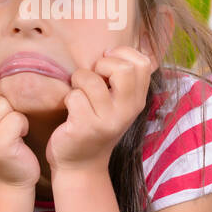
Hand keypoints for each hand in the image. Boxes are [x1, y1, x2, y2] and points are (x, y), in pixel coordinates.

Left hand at [47, 47, 152, 172]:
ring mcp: (108, 121)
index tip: (107, 64)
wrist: (80, 164)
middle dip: (102, 65)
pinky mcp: (86, 128)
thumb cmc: (95, 124)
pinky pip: (74, 97)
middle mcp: (127, 111)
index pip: (142, 63)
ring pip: (91, 80)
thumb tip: (112, 47)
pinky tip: (71, 112)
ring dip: (78, 80)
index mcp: (137, 101)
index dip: (122, 55)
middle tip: (94, 77)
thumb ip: (122, 80)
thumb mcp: (117, 104)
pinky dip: (68, 99)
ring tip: (78, 92)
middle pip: (124, 69)